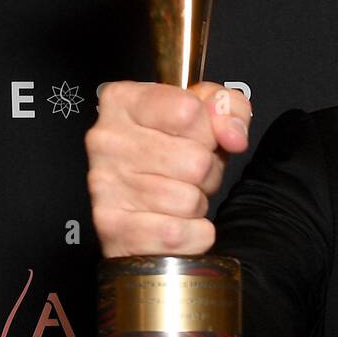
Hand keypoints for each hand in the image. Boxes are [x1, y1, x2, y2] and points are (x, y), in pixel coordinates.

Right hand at [85, 80, 252, 257]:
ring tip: (178, 195)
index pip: (189, 110)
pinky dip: (191, 235)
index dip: (209, 130)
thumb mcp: (207, 115)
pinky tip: (175, 222)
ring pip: (188, 200)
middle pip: (195, 160)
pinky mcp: (112, 228)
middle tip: (190, 174)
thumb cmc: (175, 154)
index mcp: (124, 101)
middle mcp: (106, 139)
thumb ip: (228, 107)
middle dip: (207, 172)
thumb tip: (233, 136)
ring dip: (197, 203)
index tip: (199, 137)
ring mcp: (105, 184)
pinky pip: (178, 235)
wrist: (144, 208)